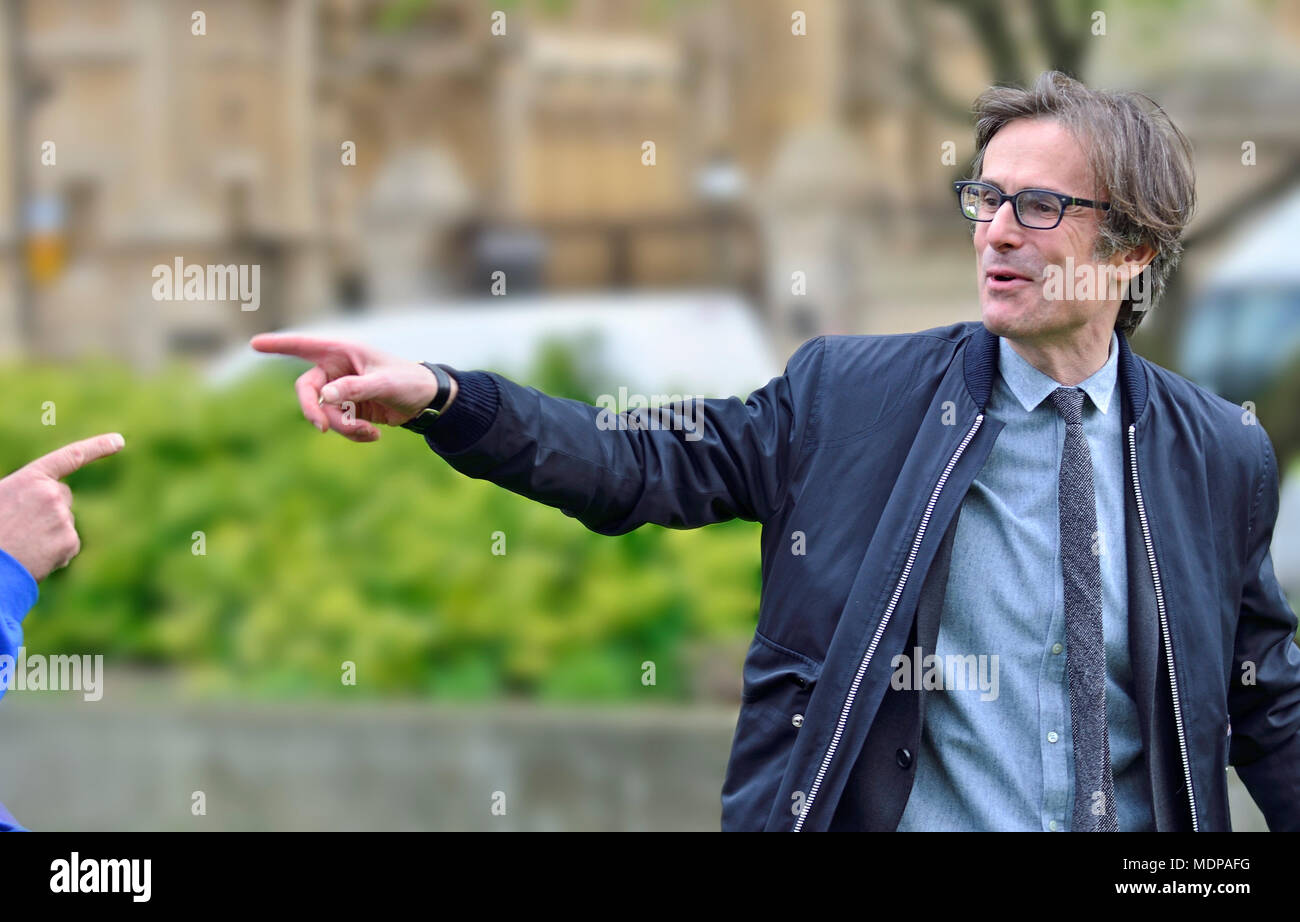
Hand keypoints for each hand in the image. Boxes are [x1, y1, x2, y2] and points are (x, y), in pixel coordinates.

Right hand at [0, 433, 124, 582]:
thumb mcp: (2, 495)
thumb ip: (24, 491)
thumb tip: (37, 499)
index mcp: (31, 478)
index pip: (70, 457)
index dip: (97, 447)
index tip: (119, 441)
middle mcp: (52, 494)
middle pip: (62, 497)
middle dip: (49, 508)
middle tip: (21, 525)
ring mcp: (63, 518)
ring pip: (63, 523)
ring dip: (48, 532)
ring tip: (21, 544)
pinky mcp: (70, 541)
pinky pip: (67, 545)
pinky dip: (54, 552)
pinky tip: (32, 557)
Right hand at [249, 334, 455, 441]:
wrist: (427, 402)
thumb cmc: (409, 381)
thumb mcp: (384, 384)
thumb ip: (354, 388)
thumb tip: (324, 396)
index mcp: (342, 351)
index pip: (304, 346)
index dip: (279, 345)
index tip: (254, 343)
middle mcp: (336, 370)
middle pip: (306, 390)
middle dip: (313, 411)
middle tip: (321, 428)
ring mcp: (341, 391)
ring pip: (323, 413)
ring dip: (342, 428)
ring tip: (370, 434)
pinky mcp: (348, 410)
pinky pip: (337, 426)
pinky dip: (352, 434)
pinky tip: (374, 437)